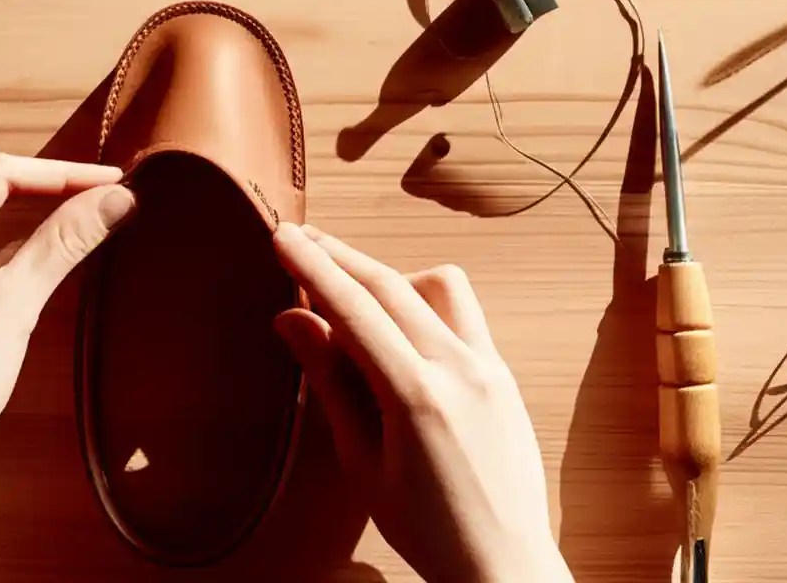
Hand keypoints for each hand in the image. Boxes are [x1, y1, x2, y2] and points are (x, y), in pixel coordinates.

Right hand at [272, 224, 570, 582]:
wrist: (505, 563)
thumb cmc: (428, 529)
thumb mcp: (362, 462)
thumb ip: (330, 383)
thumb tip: (291, 320)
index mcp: (419, 396)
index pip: (356, 309)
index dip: (313, 267)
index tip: (282, 236)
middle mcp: (462, 368)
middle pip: (392, 283)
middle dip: (341, 255)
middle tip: (299, 238)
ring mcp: (490, 366)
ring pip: (437, 285)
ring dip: (390, 275)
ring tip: (350, 294)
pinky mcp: (504, 371)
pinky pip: (463, 313)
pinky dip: (422, 302)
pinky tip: (396, 326)